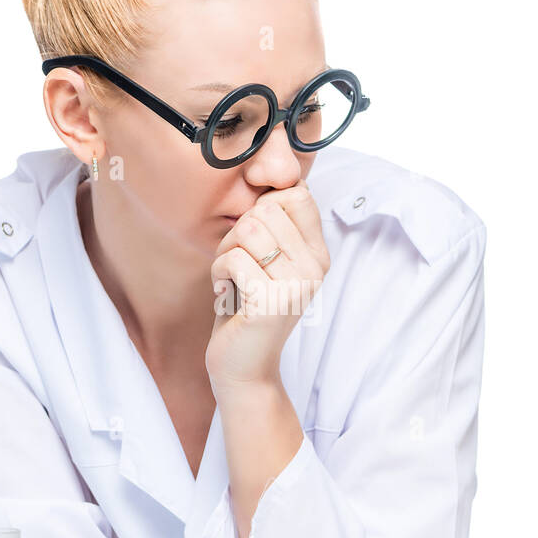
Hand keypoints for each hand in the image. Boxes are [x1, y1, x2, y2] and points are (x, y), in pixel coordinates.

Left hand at [206, 182, 329, 394]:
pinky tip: (228, 297)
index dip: (263, 208)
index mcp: (319, 252)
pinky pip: (232, 258)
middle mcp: (316, 266)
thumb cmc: (247, 307)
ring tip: (234, 281)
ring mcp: (297, 284)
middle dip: (237, 233)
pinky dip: (218, 275)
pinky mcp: (272, 301)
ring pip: (247, 229)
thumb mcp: (268, 261)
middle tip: (239, 266)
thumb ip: (274, 223)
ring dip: (226, 253)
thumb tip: (271, 170)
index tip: (255, 242)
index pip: (297, 194)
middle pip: (266, 208)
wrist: (244, 367)